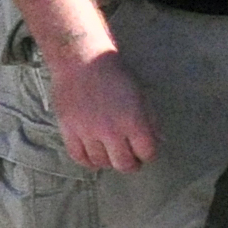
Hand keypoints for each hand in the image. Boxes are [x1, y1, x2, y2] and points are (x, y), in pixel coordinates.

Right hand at [45, 48, 159, 171]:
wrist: (83, 63)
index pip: (147, 152)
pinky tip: (95, 157)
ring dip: (109, 161)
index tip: (147, 152)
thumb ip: (150, 120)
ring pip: (101, 163)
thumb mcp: (142, 96)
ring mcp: (87, 132)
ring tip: (112, 154)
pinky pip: (79, 157)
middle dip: (131, 164)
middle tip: (132, 160)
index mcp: (133, 121)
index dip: (149, 154)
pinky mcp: (68, 131)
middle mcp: (111, 131)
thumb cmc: (117, 76)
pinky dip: (88, 161)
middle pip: (124, 164)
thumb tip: (159, 141)